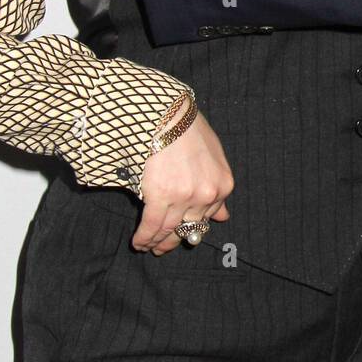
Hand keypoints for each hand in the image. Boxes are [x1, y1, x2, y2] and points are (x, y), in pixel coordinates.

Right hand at [134, 106, 234, 254]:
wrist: (169, 114)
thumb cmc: (189, 129)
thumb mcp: (213, 157)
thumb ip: (217, 188)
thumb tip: (223, 217)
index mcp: (223, 185)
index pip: (207, 217)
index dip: (192, 228)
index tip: (183, 234)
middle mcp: (207, 196)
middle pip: (189, 228)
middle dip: (174, 240)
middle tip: (162, 248)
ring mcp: (185, 198)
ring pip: (169, 230)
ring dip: (156, 242)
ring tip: (148, 246)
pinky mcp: (162, 196)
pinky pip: (152, 225)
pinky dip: (144, 237)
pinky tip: (138, 242)